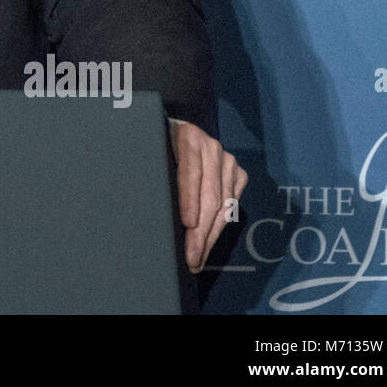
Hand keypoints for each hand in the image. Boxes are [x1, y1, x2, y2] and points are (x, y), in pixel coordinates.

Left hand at [170, 118, 247, 272]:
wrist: (181, 128)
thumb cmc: (161, 145)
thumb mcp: (155, 152)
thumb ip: (158, 172)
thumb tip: (149, 209)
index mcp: (188, 137)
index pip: (191, 173)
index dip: (189, 200)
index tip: (187, 224)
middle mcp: (212, 148)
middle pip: (210, 195)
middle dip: (201, 231)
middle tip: (192, 257)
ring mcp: (227, 161)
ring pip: (224, 205)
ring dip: (211, 236)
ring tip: (199, 258)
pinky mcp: (237, 173)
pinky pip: (232, 205)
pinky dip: (220, 226)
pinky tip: (209, 242)